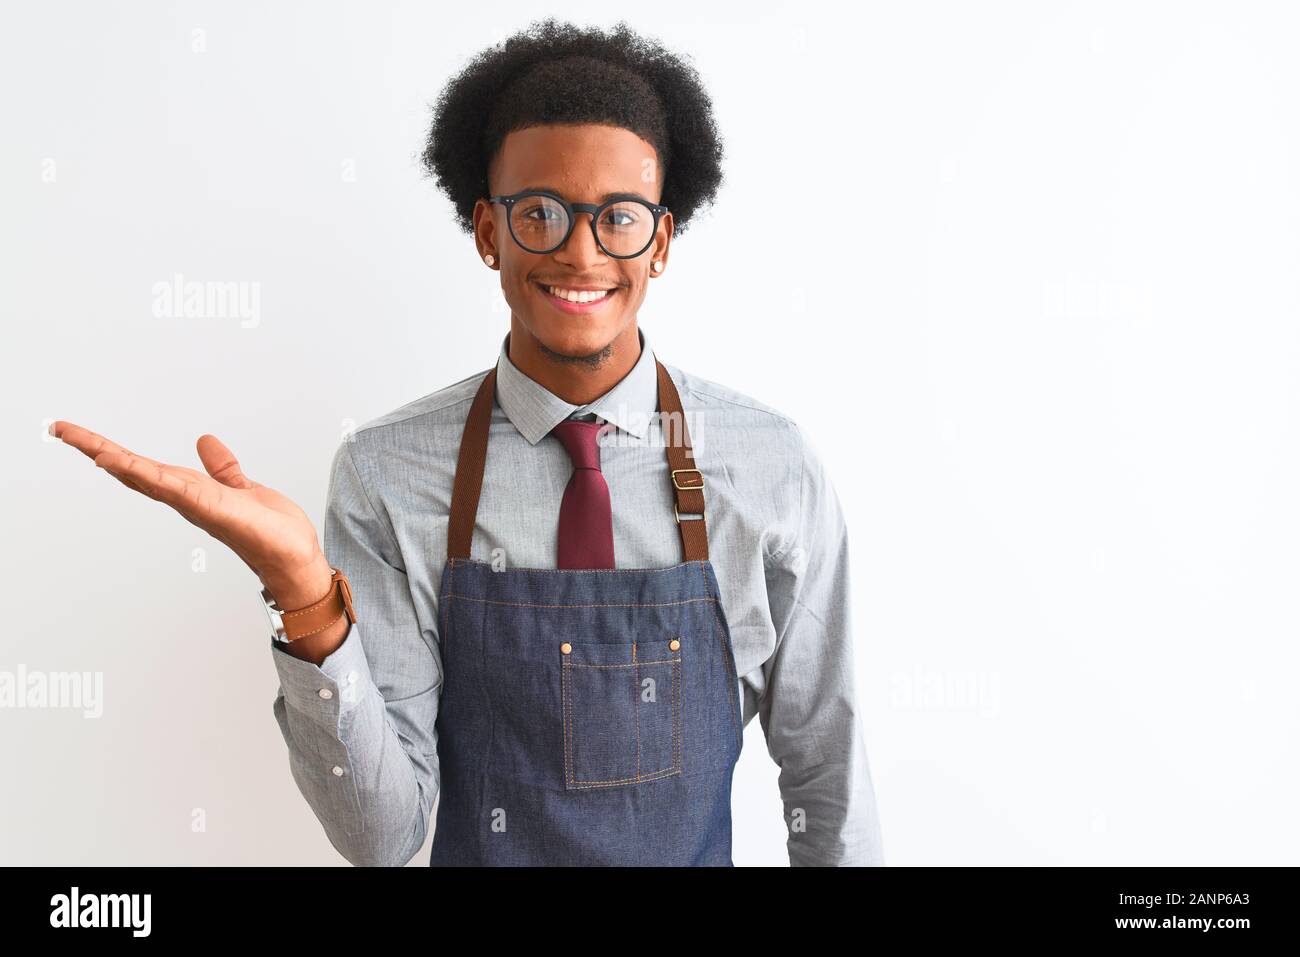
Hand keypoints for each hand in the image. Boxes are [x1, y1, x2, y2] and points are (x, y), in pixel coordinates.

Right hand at [50, 420, 330, 604]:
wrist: (295, 558)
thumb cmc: (271, 532)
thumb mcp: (241, 488)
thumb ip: (222, 469)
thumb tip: (206, 442)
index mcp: (190, 490)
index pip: (143, 466)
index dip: (111, 450)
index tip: (79, 434)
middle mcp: (186, 498)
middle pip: (133, 470)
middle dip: (96, 449)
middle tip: (60, 429)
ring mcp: (197, 504)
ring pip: (146, 477)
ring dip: (113, 459)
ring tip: (81, 441)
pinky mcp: (213, 509)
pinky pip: (174, 488)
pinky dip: (148, 475)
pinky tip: (123, 462)